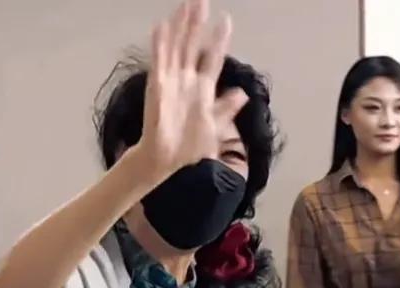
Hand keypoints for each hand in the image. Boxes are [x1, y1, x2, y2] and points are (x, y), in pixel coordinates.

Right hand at [135, 0, 248, 177]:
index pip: (213, 58)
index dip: (220, 39)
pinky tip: (162, 26)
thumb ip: (226, 107)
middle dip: (196, 22)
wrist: (168, 160)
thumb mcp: (215, 125)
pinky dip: (160, 44)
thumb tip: (242, 94)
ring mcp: (171, 80)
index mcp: (202, 88)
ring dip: (180, 26)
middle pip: (192, 45)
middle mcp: (186, 79)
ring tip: (185, 4)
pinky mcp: (158, 85)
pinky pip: (159, 61)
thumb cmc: (190, 146)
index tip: (226, 19)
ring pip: (176, 47)